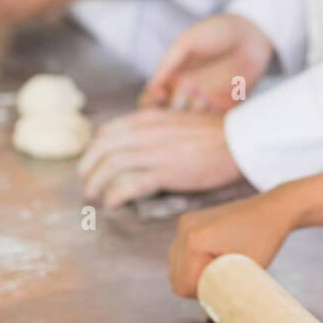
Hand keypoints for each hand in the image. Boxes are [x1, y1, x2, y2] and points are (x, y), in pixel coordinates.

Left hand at [78, 109, 240, 207]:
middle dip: (87, 168)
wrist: (237, 140)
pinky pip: (130, 184)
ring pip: (110, 166)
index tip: (92, 164)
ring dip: (95, 184)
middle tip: (85, 184)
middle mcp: (146, 132)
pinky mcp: (165, 172)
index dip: (93, 150)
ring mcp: (155, 152)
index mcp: (148, 118)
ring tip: (93, 197)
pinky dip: (115, 195)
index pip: (106, 132)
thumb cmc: (213, 133)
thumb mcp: (177, 120)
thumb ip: (155, 129)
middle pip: (101, 149)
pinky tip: (111, 203)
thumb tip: (140, 146)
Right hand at [140, 14, 274, 111]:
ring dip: (193, 112)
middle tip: (189, 91)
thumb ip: (169, 62)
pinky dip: (211, 120)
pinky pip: (213, 123)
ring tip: (205, 92)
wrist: (252, 34)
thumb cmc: (216, 32)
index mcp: (173, 77)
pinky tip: (216, 101)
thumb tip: (153, 85)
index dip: (151, 103)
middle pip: (169, 115)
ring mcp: (206, 101)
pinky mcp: (226, 107)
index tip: (162, 94)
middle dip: (174, 109)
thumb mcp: (188, 42)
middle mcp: (187, 92)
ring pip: (190, 121)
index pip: (151, 99)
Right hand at [167, 185, 301, 296]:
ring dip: (192, 274)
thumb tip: (207, 317)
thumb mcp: (245, 273)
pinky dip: (191, 261)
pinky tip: (212, 260)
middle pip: (175, 276)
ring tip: (218, 270)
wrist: (273, 210)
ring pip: (175, 264)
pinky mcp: (189, 220)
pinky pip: (180, 251)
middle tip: (221, 282)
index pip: (183, 285)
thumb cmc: (264, 240)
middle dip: (194, 285)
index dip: (200, 294)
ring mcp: (185, 223)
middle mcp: (185, 229)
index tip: (221, 290)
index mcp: (195, 241)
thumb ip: (224, 294)